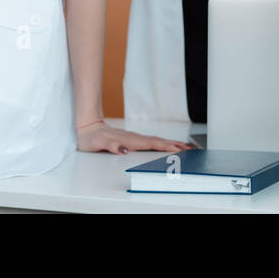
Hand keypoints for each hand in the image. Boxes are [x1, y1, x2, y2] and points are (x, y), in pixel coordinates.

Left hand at [75, 119, 195, 154]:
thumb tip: (125, 149)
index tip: (180, 149)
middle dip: (176, 145)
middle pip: (159, 141)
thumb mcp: (97, 144)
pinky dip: (162, 144)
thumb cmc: (91, 138)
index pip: (152, 144)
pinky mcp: (133, 139)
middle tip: (191, 149)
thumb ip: (111, 146)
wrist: (87, 127)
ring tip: (185, 148)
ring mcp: (134, 138)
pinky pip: (151, 142)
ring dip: (172, 144)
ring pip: (157, 141)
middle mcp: (134, 138)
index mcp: (130, 140)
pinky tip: (165, 146)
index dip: (166, 147)